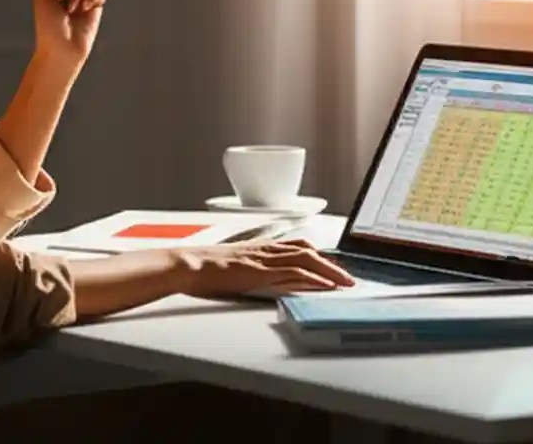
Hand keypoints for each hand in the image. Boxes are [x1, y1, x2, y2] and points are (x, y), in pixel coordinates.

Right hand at [171, 239, 355, 297]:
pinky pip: (291, 273)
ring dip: (329, 271)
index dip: (319, 256)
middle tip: (348, 279)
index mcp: (260, 247)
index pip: (298, 246)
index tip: (334, 266)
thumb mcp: (232, 264)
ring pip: (306, 259)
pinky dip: (312, 279)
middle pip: (308, 251)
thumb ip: (249, 268)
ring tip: (345, 284)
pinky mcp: (259, 272)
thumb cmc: (202, 268)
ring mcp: (263, 260)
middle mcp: (265, 250)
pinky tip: (323, 286)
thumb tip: (260, 278)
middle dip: (331, 264)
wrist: (185, 265)